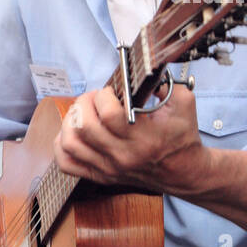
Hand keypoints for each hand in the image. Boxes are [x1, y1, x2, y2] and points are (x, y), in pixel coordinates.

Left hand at [54, 83, 206, 195]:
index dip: (103, 97)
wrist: (184, 173)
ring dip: (70, 122)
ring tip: (82, 113)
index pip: (108, 114)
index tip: (109, 92)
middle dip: (84, 103)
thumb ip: (167, 84)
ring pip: (70, 144)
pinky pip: (67, 163)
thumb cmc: (182, 137)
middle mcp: (122, 155)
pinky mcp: (100, 175)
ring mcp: (108, 168)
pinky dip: (62, 145)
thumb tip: (143, 71)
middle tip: (93, 98)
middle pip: (84, 126)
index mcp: (143, 138)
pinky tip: (74, 133)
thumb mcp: (183, 105)